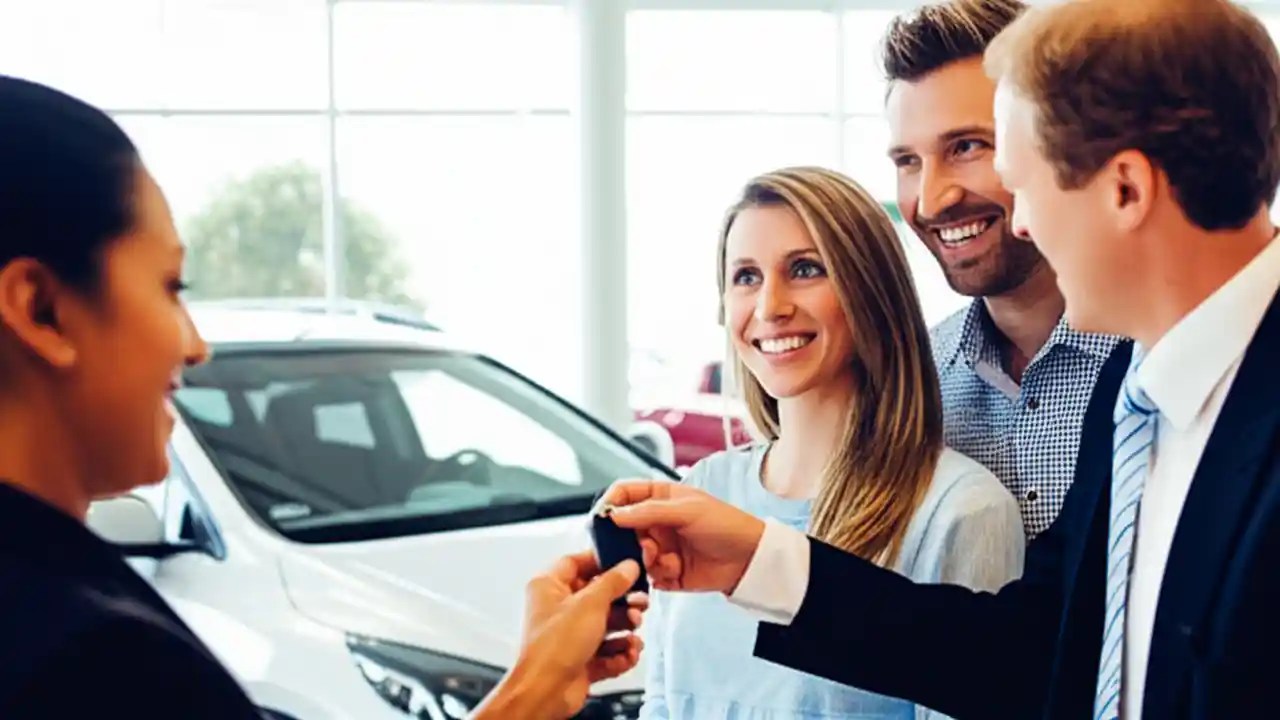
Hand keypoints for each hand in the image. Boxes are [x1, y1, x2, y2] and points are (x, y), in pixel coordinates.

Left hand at [478, 551, 647, 719]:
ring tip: (633, 631)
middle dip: (622, 602)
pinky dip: (620, 653)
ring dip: (624, 629)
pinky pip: (607, 652)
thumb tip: (627, 567)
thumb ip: (613, 582)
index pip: (576, 563)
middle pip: (597, 596)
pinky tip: (627, 653)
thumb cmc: (553, 647)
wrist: (546, 692)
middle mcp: (557, 610)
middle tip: (638, 603)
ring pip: (605, 625)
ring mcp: (569, 637)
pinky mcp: (580, 660)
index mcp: (549, 587)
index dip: (601, 561)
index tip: (624, 564)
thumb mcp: (590, 604)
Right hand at [601, 479, 765, 593]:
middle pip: (622, 529)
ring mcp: (661, 547)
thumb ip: (649, 511)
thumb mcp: (687, 511)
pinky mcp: (667, 572)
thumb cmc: (725, 525)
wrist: (750, 559)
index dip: (611, 504)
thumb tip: (613, 514)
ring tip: (668, 559)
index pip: (624, 495)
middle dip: (628, 541)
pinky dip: (660, 575)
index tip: (603, 518)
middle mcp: (656, 522)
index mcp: (660, 498)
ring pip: (634, 555)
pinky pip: (649, 576)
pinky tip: (678, 571)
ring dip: (648, 559)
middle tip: (645, 546)